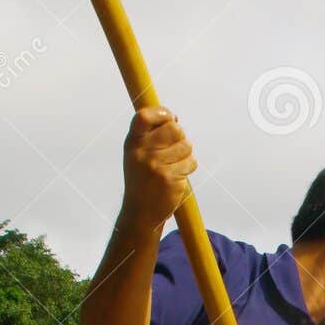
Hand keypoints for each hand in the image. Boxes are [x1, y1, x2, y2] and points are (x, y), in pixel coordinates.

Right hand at [121, 105, 196, 231]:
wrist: (141, 211)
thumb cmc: (142, 178)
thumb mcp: (136, 153)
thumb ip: (150, 134)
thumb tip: (174, 118)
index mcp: (133, 142)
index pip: (144, 116)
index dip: (162, 113)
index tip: (170, 118)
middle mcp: (143, 152)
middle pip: (175, 129)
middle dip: (180, 136)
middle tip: (175, 148)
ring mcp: (157, 166)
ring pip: (187, 146)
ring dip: (186, 154)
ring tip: (174, 165)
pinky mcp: (171, 178)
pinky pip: (191, 162)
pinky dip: (188, 168)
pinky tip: (176, 176)